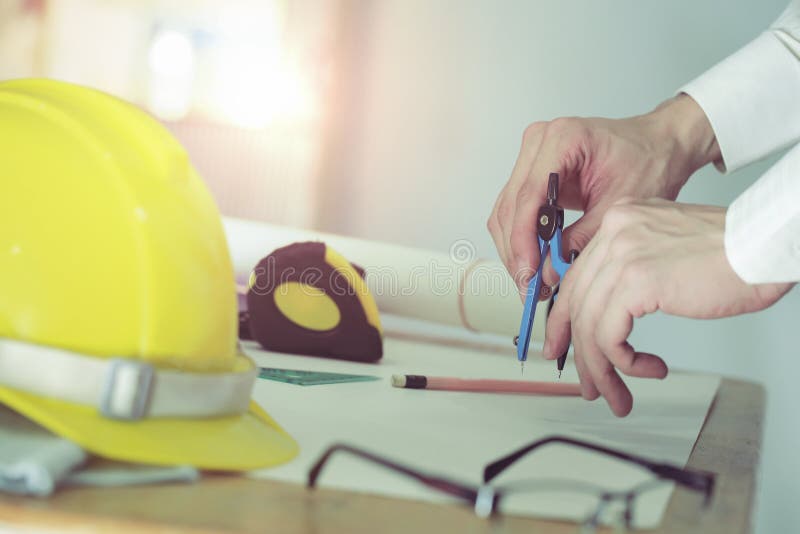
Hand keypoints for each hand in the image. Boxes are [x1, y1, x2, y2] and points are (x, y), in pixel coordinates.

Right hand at [487, 95, 720, 295]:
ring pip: (506, 210)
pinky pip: (516, 209)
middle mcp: (540, 142)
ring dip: (515, 247)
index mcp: (563, 139)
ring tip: (532, 278)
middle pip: (510, 205)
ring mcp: (533, 155)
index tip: (529, 271)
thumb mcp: (619, 205)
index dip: (523, 240)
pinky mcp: (533, 171)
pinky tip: (534, 260)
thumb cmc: (647, 161)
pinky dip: (521, 237)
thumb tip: (549, 271)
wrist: (658, 145)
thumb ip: (579, 239)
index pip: (528, 196)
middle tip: (529, 284)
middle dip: (516, 250)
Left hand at [543, 199, 794, 416]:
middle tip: (586, 382)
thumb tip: (611, 311)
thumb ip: (634, 271)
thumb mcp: (666, 252)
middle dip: (579, 351)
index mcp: (619, 221)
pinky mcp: (637, 282)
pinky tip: (647, 368)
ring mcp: (622, 255)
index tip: (562, 344)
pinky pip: (609, 336)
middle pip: (576, 302)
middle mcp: (614, 232)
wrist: (764, 247)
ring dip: (601, 369)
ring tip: (616, 394)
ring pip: (589, 324)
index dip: (564, 318)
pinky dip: (624, 362)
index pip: (576, 276)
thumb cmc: (731, 253)